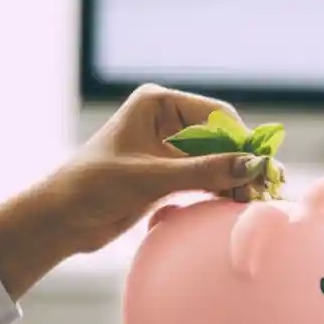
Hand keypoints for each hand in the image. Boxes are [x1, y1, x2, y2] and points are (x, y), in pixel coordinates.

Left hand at [0, 84, 268, 297]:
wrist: (59, 220)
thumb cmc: (94, 187)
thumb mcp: (152, 178)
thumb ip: (204, 170)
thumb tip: (252, 165)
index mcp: (158, 104)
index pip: (216, 116)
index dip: (243, 141)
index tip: (262, 168)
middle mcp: (166, 119)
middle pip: (221, 137)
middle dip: (242, 161)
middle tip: (264, 188)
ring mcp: (168, 146)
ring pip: (217, 158)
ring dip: (235, 178)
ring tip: (253, 200)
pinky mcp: (169, 171)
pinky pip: (207, 175)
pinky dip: (222, 188)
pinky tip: (236, 203)